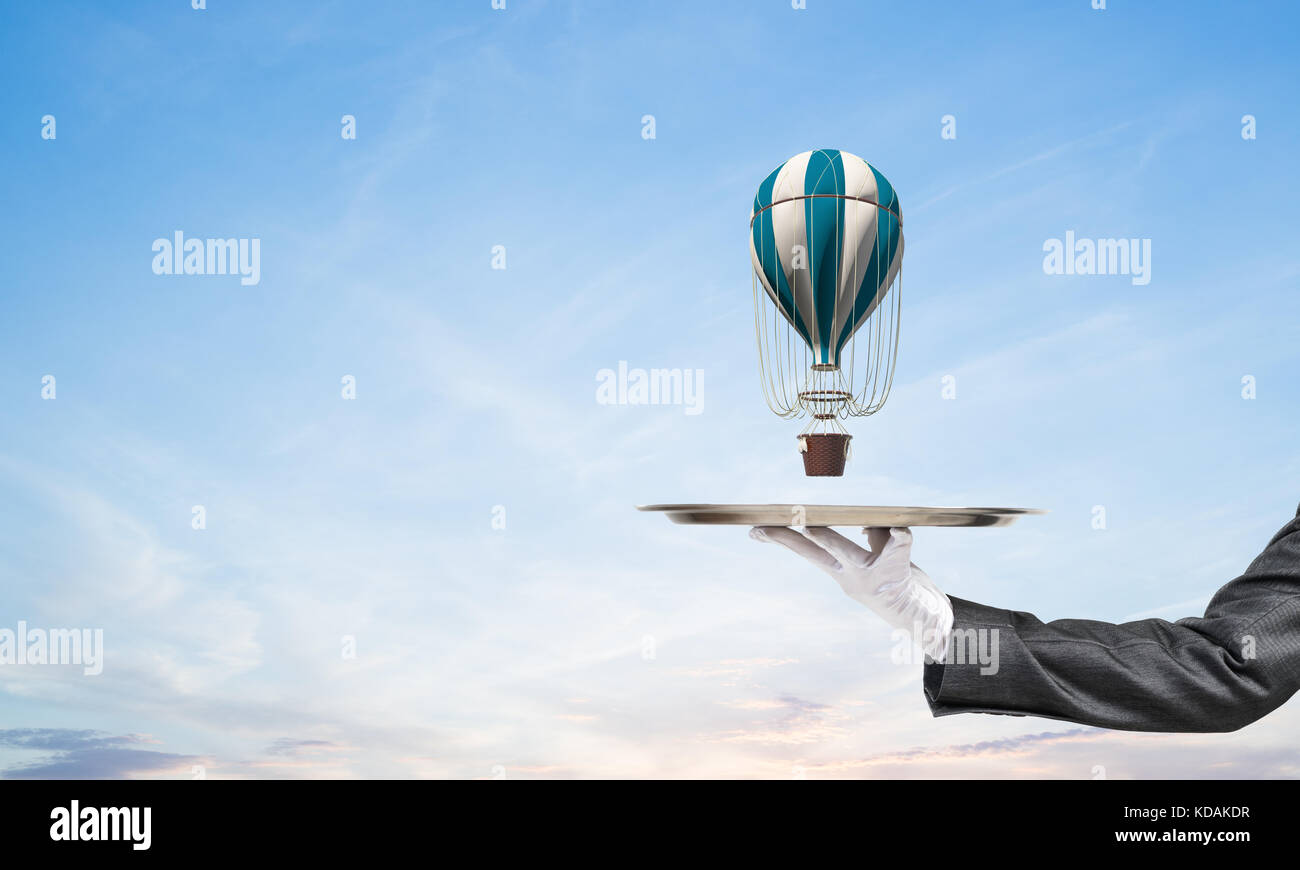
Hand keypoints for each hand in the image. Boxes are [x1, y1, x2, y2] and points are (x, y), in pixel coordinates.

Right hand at [750, 526, 952, 659]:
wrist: (924, 617)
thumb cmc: (898, 582)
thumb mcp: (876, 560)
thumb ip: (871, 535)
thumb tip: (866, 523)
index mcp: (841, 571)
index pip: (806, 551)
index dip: (781, 538)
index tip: (755, 530)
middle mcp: (851, 576)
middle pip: (817, 553)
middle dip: (792, 540)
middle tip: (767, 528)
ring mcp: (871, 577)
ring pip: (848, 553)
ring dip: (829, 540)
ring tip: (811, 528)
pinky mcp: (896, 573)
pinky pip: (899, 549)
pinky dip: (901, 538)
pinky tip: (901, 530)